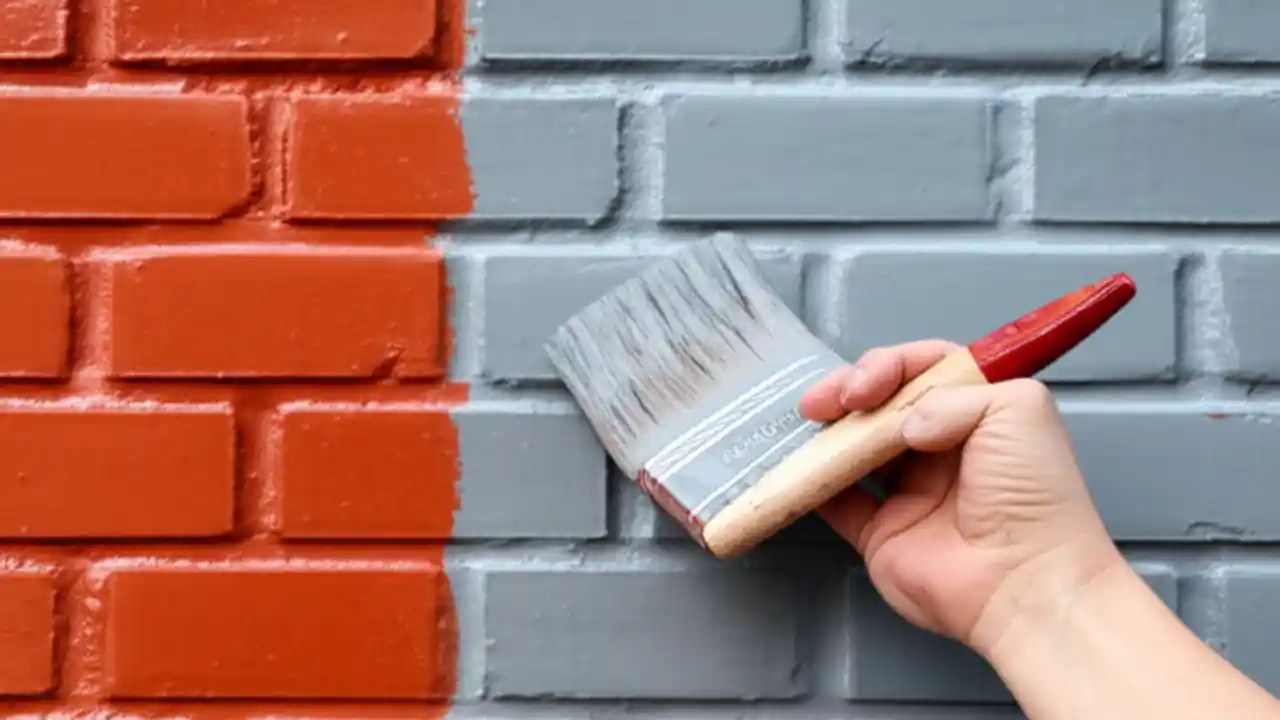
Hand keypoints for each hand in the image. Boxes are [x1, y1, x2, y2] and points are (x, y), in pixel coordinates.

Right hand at [801, 340, 1123, 654]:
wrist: (1024, 581)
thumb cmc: (1034, 496)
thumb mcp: (1016, 410)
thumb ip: (953, 395)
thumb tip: (905, 422)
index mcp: (978, 416)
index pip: (925, 371)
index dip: (891, 366)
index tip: (868, 381)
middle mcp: (942, 451)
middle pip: (883, 405)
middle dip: (850, 392)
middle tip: (829, 400)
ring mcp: (909, 493)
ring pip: (856, 447)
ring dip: (831, 432)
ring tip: (814, 426)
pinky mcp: (881, 534)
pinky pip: (837, 504)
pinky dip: (815, 484)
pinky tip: (806, 467)